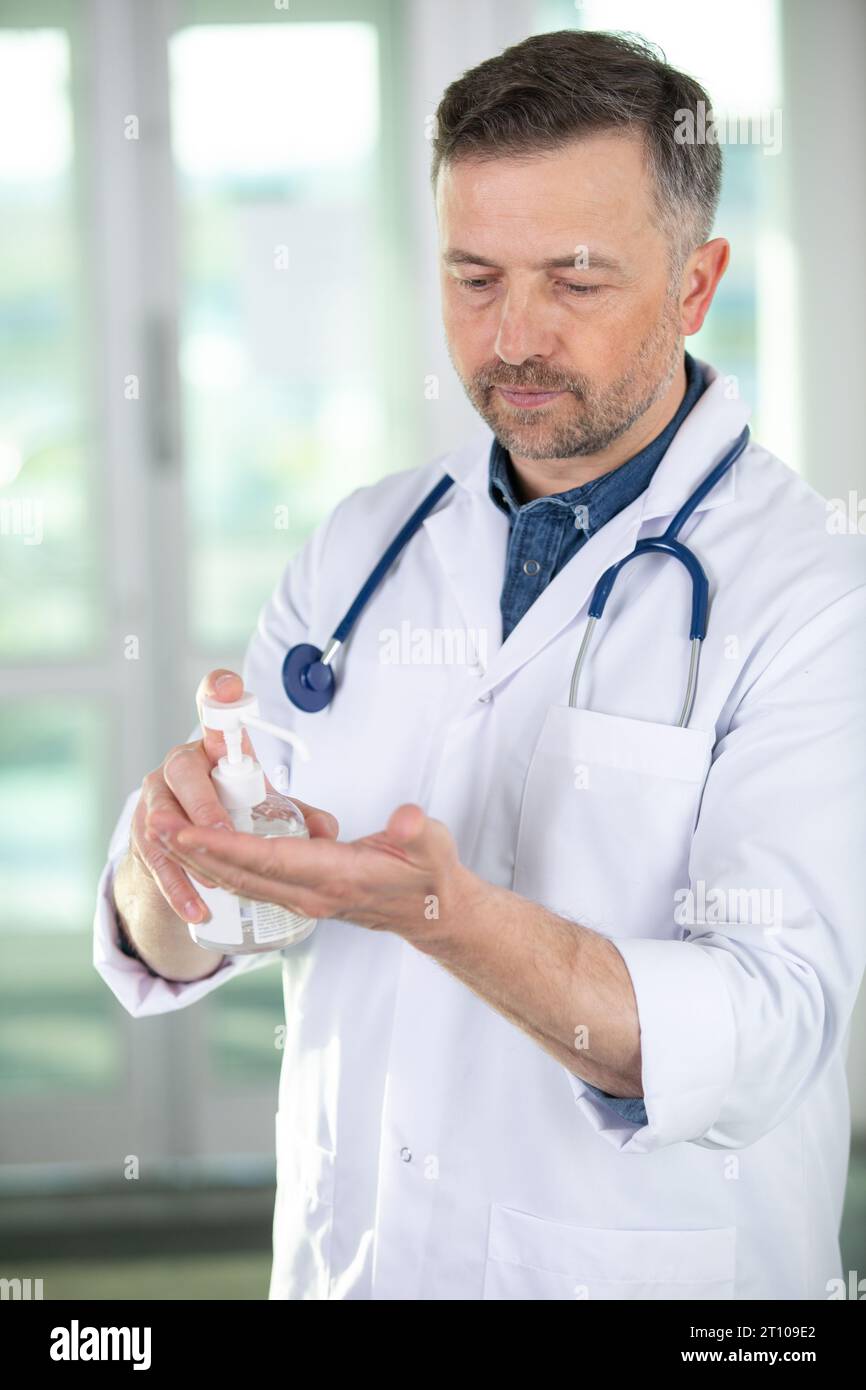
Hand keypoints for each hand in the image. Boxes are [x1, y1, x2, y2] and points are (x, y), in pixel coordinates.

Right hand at [131, 668, 337, 923]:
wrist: (187, 837)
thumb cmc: (233, 810)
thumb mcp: (265, 805)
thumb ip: (299, 815)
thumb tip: (327, 831)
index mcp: (214, 749)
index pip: (213, 711)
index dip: (218, 693)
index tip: (228, 687)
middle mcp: (180, 765)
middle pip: (182, 770)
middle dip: (202, 803)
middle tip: (224, 831)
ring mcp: (154, 798)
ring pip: (160, 818)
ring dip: (186, 851)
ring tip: (211, 880)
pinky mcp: (140, 833)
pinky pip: (153, 859)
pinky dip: (176, 886)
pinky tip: (197, 908)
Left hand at [158, 801, 477, 944]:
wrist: (431, 913)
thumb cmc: (429, 875)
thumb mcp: (432, 847)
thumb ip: (416, 832)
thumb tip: (405, 820)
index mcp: (336, 877)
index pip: (269, 860)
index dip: (225, 847)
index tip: (188, 831)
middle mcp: (312, 894)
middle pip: (242, 874)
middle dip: (197, 853)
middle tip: (157, 826)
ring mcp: (304, 901)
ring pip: (242, 882)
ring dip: (201, 862)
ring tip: (166, 836)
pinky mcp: (302, 898)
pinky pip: (253, 884)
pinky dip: (222, 868)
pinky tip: (201, 853)